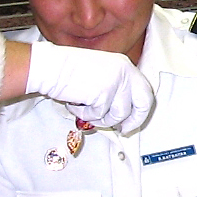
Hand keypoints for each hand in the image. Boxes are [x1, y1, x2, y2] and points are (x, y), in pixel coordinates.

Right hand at [22, 42, 155, 133]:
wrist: (51, 66)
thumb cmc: (70, 70)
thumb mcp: (102, 73)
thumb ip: (116, 88)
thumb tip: (123, 114)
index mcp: (125, 66)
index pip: (145, 92)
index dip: (139, 111)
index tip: (131, 122)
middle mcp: (125, 72)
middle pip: (143, 104)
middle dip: (133, 121)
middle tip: (122, 130)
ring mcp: (116, 83)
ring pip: (117, 115)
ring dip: (100, 118)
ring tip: (85, 107)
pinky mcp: (104, 94)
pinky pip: (98, 116)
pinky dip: (85, 114)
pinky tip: (75, 102)